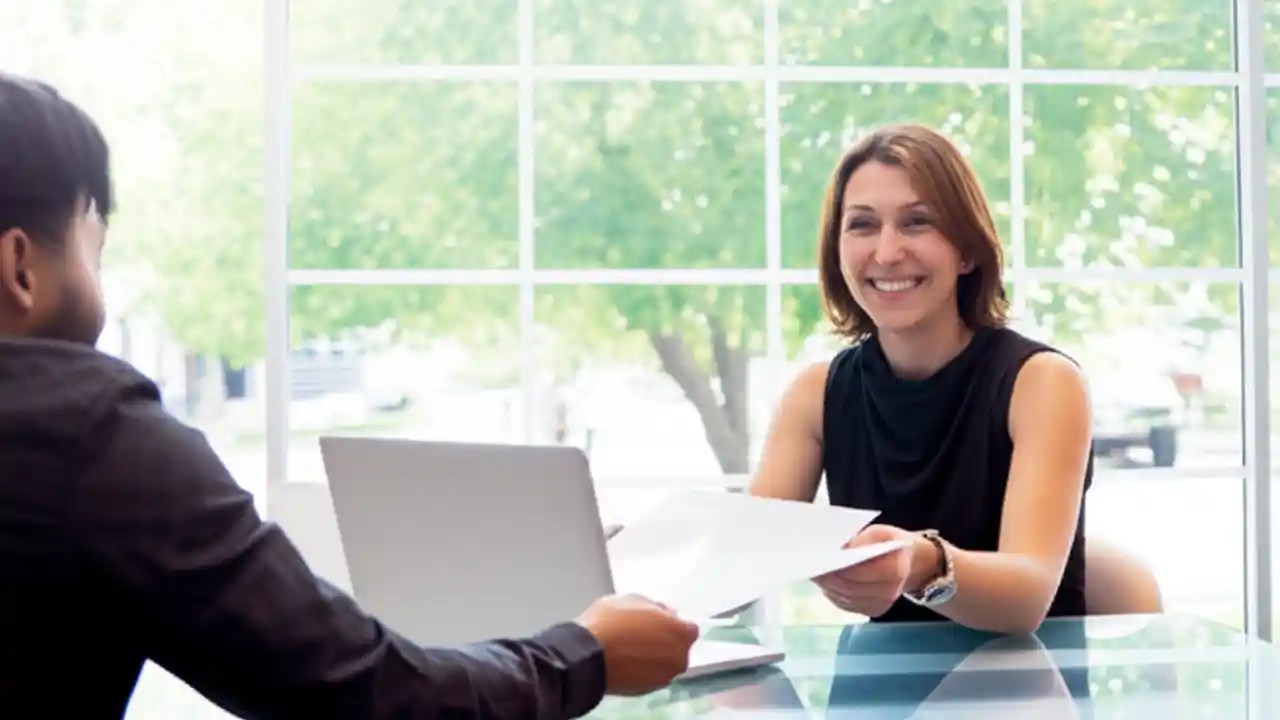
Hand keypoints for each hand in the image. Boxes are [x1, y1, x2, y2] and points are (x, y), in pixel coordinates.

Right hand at [575, 594, 700, 695]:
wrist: (588, 656)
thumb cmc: (610, 622)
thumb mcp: (634, 599)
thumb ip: (656, 607)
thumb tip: (663, 613)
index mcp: (681, 633)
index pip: (688, 629)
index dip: (672, 623)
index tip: (657, 621)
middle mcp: (678, 658)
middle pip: (678, 648)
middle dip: (665, 641)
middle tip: (642, 633)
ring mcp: (663, 677)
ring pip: (664, 664)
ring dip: (654, 657)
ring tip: (630, 647)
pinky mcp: (646, 690)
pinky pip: (650, 676)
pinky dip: (643, 670)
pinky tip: (625, 661)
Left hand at [813, 524, 921, 617]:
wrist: (910, 564)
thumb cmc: (893, 543)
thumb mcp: (883, 532)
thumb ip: (864, 538)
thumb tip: (840, 547)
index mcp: (894, 571)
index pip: (857, 570)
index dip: (837, 564)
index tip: (819, 555)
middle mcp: (887, 593)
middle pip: (847, 585)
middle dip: (827, 574)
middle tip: (807, 562)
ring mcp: (879, 606)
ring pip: (842, 596)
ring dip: (826, 583)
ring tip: (812, 568)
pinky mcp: (870, 612)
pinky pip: (844, 602)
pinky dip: (832, 590)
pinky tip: (823, 579)